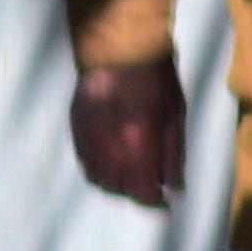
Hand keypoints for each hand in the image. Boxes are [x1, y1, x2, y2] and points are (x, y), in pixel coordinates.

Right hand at [71, 57, 186, 207]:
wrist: (120, 46)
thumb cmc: (157, 79)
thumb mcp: (175, 117)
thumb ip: (173, 156)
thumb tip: (174, 190)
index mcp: (138, 147)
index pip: (142, 192)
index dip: (154, 204)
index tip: (165, 203)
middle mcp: (110, 150)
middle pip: (119, 189)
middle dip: (135, 194)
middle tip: (148, 187)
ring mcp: (89, 140)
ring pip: (98, 179)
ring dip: (115, 185)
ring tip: (129, 177)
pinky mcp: (76, 129)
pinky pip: (84, 162)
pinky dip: (97, 170)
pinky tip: (110, 163)